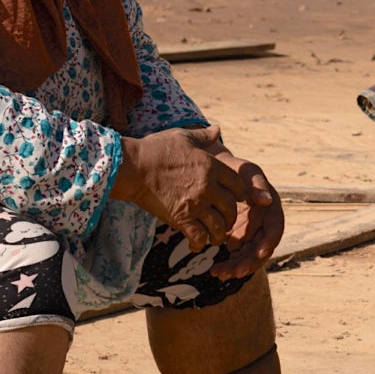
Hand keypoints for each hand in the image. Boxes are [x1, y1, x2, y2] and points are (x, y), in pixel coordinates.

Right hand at [111, 125, 248, 251]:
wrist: (133, 167)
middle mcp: (208, 186)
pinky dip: (200, 244)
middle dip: (231, 217)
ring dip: (218, 235)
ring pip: (219, 226)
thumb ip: (203, 136)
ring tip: (214, 237)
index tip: (238, 199)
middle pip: (231, 208)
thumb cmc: (155, 149)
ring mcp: (195, 204)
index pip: (238, 184)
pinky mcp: (181, 219)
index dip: (241, 194)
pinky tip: (196, 244)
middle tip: (226, 221)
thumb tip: (217, 129)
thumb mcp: (182, 136)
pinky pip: (199, 237)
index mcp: (211, 166)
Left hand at [202, 141, 284, 279]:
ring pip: (249, 256)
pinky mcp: (239, 239)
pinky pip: (237, 257)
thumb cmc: (233, 169)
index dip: (269, 242)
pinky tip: (216, 271)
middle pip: (262, 248)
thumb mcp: (245, 171)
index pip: (274, 229)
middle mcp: (264, 223)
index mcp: (271, 208)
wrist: (218, 174)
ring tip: (220, 273)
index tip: (260, 253)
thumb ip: (256, 184)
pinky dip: (228, 265)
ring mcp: (252, 233)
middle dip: (250, 262)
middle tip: (235, 272)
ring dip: (237, 267)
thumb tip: (268, 200)